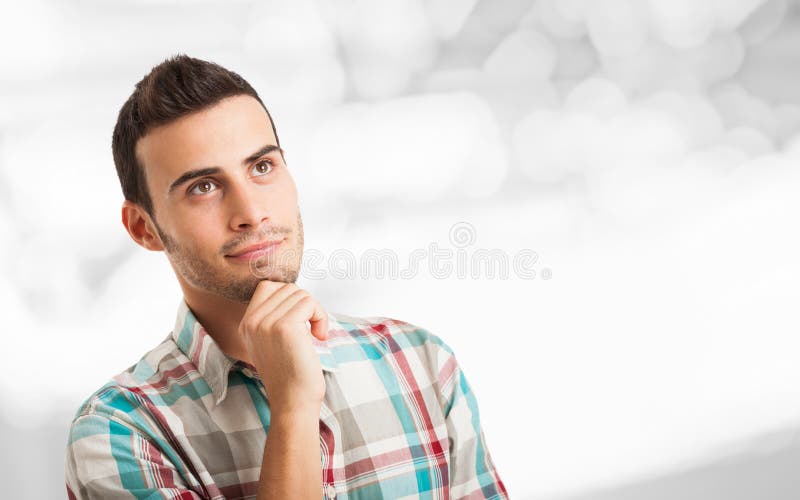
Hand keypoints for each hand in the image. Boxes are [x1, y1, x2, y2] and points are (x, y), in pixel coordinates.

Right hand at [238, 281, 328, 413]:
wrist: (293, 402)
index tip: (301, 320)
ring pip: (300, 294)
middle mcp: (252, 321)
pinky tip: (320, 336)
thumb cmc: (291, 375)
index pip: (267, 286)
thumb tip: (294, 293)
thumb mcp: (272, 342)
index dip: (290, 298)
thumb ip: (274, 318)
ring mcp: (266, 323)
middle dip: (306, 305)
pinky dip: (321, 316)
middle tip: (312, 329)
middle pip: (287, 288)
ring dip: (316, 312)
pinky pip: (309, 303)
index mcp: (246, 324)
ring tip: (316, 335)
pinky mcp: (285, 327)